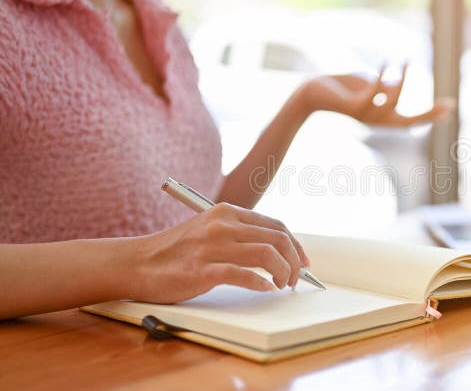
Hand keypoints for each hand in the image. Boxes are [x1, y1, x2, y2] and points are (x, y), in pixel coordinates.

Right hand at [129, 203, 309, 303]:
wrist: (136, 262)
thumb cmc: (174, 251)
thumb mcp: (209, 229)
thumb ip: (237, 233)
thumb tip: (274, 248)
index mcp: (227, 213)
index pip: (275, 225)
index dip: (295, 245)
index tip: (303, 261)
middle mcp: (222, 225)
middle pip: (277, 239)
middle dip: (294, 260)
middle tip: (295, 278)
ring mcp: (212, 247)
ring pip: (266, 254)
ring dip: (283, 272)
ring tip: (282, 285)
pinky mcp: (202, 270)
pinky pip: (243, 275)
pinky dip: (261, 283)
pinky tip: (266, 289)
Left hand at [299, 64, 453, 126]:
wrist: (311, 92)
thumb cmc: (340, 87)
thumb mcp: (368, 85)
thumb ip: (384, 86)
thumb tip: (398, 83)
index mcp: (381, 117)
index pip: (412, 119)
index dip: (431, 114)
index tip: (450, 106)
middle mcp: (376, 120)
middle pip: (410, 121)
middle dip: (430, 113)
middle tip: (449, 103)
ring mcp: (366, 114)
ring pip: (394, 99)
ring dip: (403, 78)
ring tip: (405, 60)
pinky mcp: (354, 104)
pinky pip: (375, 90)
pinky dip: (383, 74)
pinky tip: (388, 60)